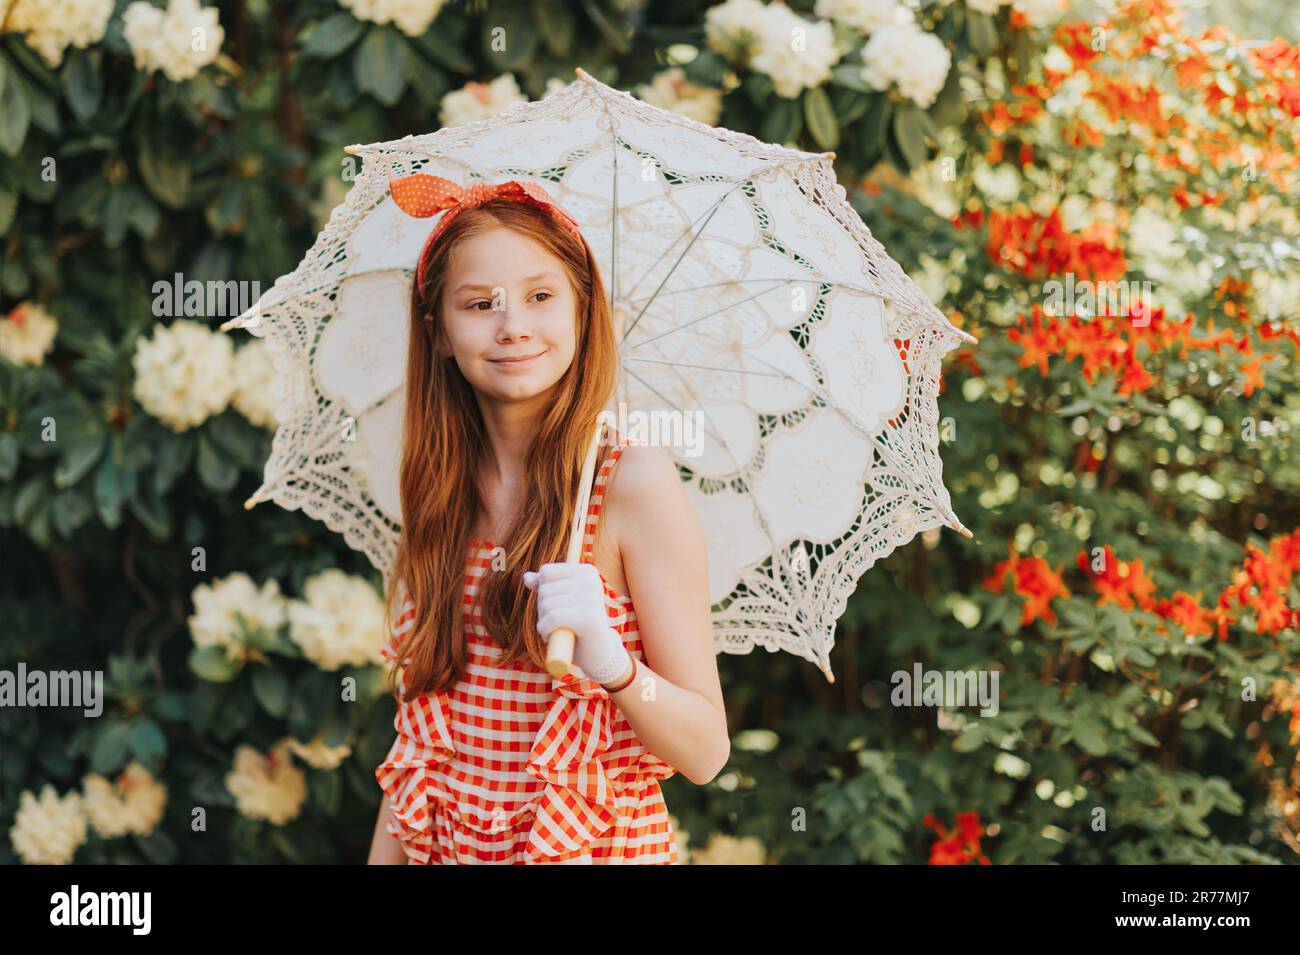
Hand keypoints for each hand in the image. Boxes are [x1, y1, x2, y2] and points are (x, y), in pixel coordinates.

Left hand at [523, 562, 630, 685]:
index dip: (543, 591)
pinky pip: (552, 618)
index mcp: (587, 572)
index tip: (559, 605)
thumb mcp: (561, 602)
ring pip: (546, 604)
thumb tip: (527, 577)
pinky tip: (556, 637)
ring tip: (561, 630)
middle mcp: (592, 581)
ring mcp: (592, 599)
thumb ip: (545, 587)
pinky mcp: (589, 618)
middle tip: (561, 623)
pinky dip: (545, 631)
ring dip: (545, 622)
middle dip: (543, 609)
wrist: (599, 655)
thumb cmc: (577, 627)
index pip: (546, 572)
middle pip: (544, 589)